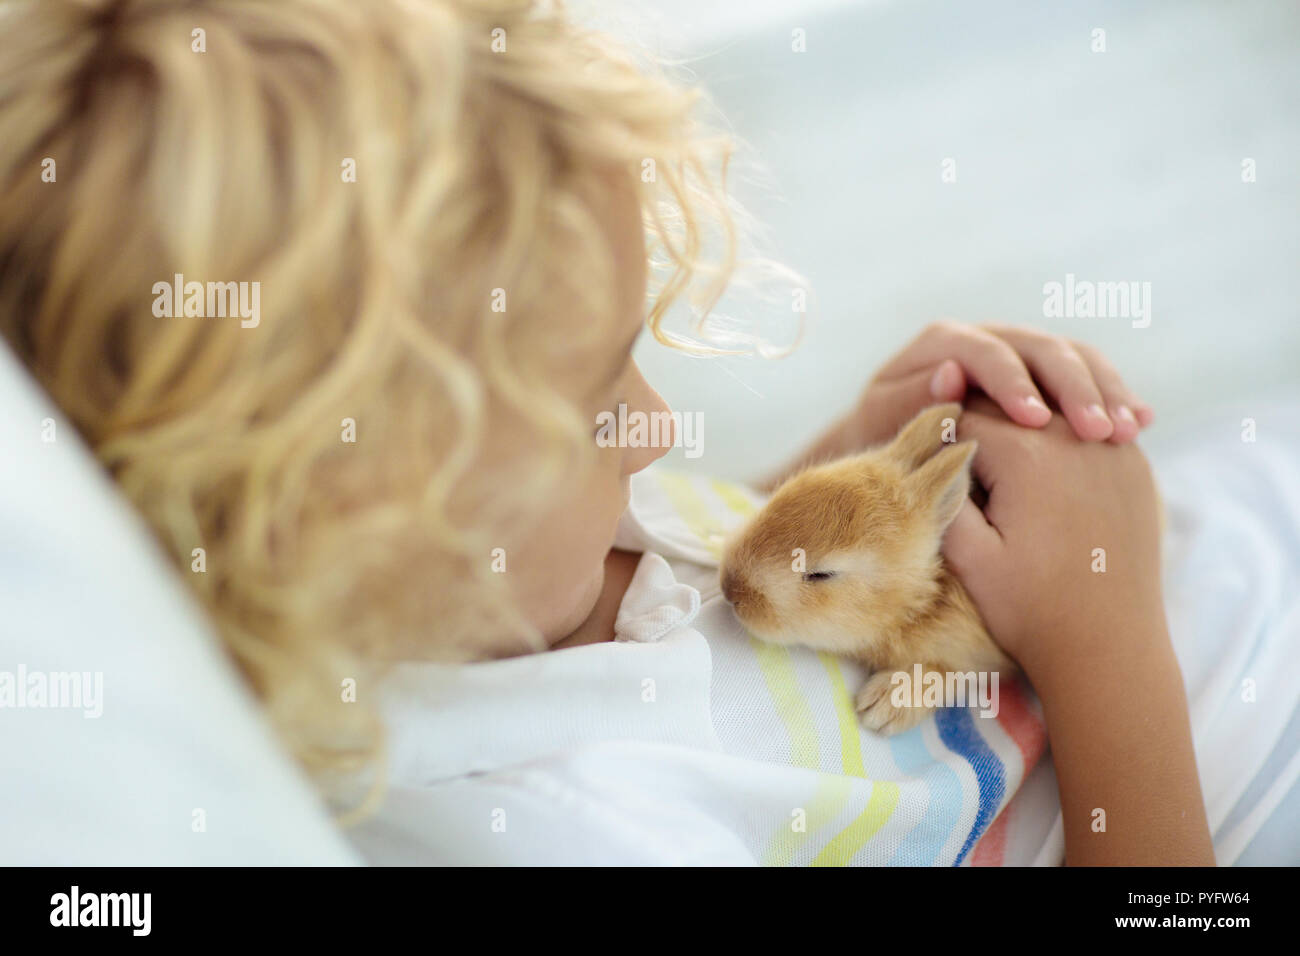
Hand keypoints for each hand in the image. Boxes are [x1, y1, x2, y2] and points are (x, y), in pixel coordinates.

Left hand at [847, 321, 1152, 449]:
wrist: (902, 458)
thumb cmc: (886, 447)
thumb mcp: (886, 428)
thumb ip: (912, 401)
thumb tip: (951, 374)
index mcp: (943, 346)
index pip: (984, 353)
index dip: (1013, 383)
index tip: (1036, 422)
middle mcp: (987, 340)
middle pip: (1040, 348)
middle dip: (1072, 388)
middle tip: (1097, 431)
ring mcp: (1022, 356)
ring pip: (1074, 357)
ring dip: (1106, 391)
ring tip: (1127, 432)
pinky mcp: (1049, 380)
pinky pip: (1091, 378)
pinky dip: (1116, 398)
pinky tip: (1142, 425)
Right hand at [942, 396, 1165, 678]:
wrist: (1109, 648)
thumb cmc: (1031, 609)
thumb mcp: (968, 557)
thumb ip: (942, 493)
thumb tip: (930, 451)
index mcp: (1027, 456)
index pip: (963, 415)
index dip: (939, 436)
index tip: (929, 463)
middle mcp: (1075, 438)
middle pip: (1009, 401)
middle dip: (980, 424)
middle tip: (959, 458)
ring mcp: (1115, 449)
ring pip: (1053, 407)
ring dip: (1023, 423)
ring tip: (1002, 461)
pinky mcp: (1136, 467)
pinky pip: (1089, 428)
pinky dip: (1063, 436)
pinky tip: (1045, 467)